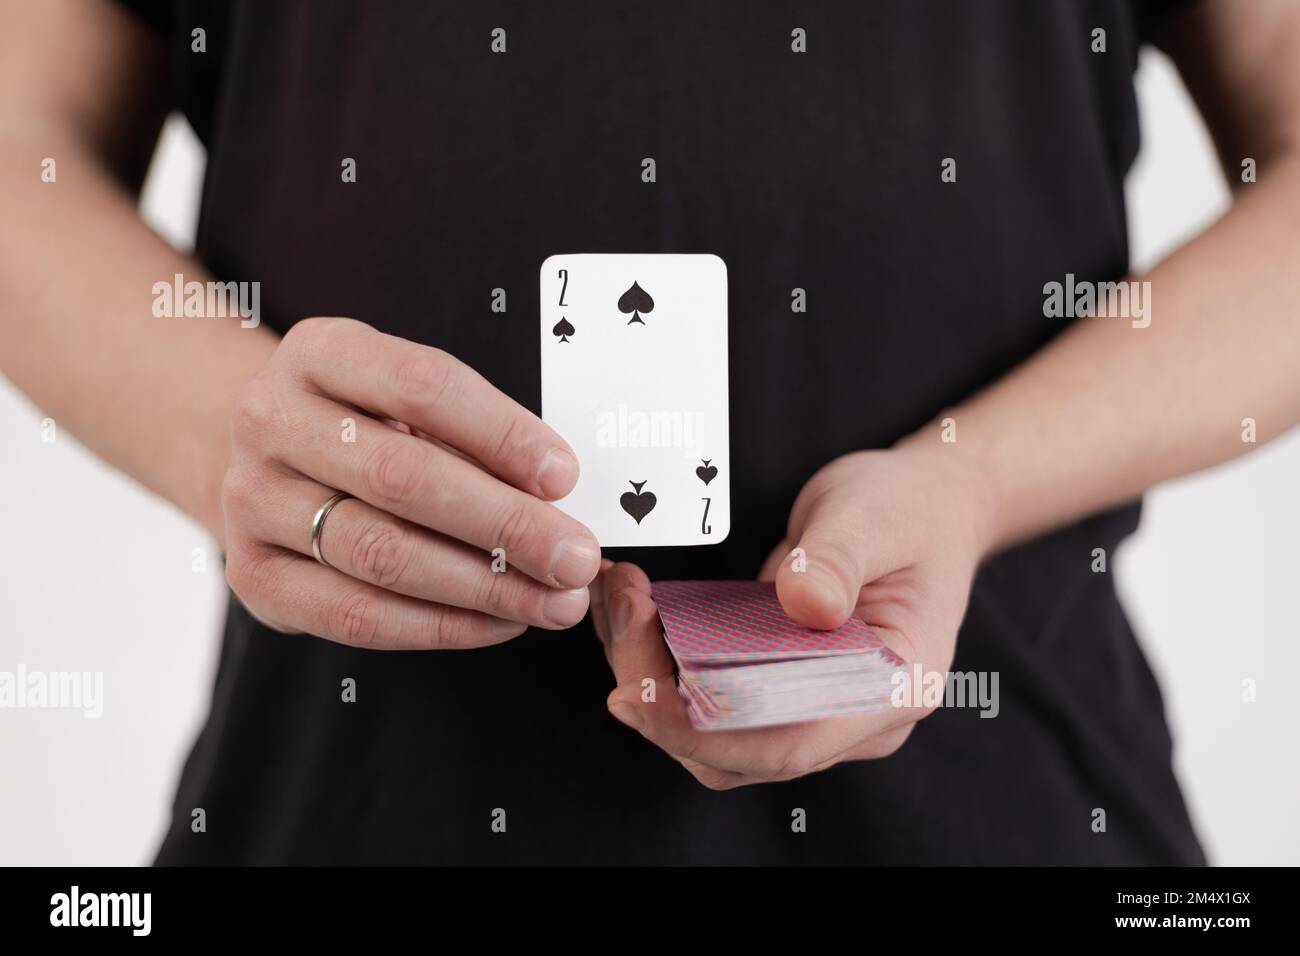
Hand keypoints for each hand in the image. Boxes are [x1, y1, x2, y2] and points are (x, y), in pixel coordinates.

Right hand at [220, 317, 600, 647]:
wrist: (264, 459)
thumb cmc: (365, 425)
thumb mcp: (406, 397)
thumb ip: (471, 434)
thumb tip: (559, 494)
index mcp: (320, 351)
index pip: (423, 384)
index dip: (502, 434)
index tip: (564, 477)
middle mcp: (270, 419)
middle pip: (404, 477)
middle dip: (508, 525)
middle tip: (576, 559)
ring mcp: (250, 500)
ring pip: (382, 553)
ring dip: (485, 586)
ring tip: (554, 601)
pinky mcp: (252, 575)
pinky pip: (355, 615)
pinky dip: (440, 626)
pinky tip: (498, 623)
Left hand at [592, 445, 991, 787]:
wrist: (922, 506)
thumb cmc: (908, 511)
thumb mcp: (874, 516)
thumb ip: (838, 559)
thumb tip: (803, 605)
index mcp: (891, 689)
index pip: (789, 746)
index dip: (705, 734)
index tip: (637, 693)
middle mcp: (849, 717)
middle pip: (736, 749)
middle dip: (660, 697)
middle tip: (622, 612)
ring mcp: (811, 707)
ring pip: (710, 734)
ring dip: (651, 677)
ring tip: (620, 599)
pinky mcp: (777, 686)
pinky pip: (708, 699)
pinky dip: (661, 661)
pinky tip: (634, 606)